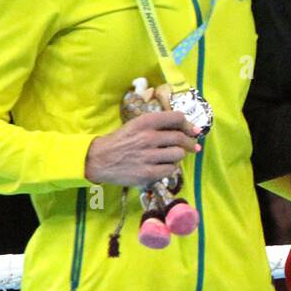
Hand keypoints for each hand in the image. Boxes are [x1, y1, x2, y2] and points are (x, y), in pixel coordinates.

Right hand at [85, 111, 199, 186]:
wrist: (98, 160)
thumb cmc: (120, 141)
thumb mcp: (136, 125)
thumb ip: (158, 125)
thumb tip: (186, 128)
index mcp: (145, 122)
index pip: (177, 118)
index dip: (188, 124)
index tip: (193, 130)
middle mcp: (148, 137)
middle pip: (181, 138)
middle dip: (190, 143)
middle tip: (193, 146)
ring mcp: (148, 156)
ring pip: (178, 154)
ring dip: (179, 156)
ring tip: (172, 156)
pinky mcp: (147, 173)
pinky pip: (171, 170)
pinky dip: (170, 168)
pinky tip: (164, 166)